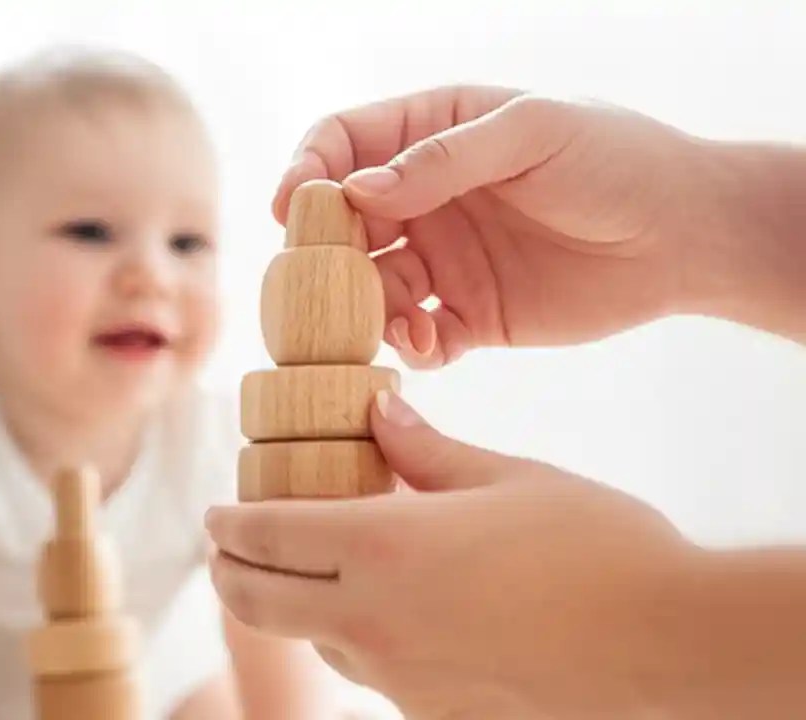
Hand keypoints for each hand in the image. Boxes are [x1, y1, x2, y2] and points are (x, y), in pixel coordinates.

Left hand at [205, 391, 703, 717]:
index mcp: (380, 549)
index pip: (265, 536)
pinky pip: (375, 673)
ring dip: (297, 608)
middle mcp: (373, 621)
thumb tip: (378, 410)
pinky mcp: (434, 715)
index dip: (228, 524)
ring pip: (315, 641)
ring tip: (316, 573)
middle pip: (259, 603)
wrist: (670, 643)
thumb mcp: (506, 478)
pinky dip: (362, 640)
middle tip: (229, 550)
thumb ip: (426, 450)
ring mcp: (401, 679)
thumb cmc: (595, 545)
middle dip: (230, 573)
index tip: (216, 514)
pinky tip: (398, 613)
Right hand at [274, 85, 729, 367]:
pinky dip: (406, 348)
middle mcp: (425, 199)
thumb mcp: (533, 133)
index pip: (343, 144)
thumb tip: (357, 190)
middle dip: (322, 253)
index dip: (308, 170)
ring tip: (385, 322)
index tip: (292, 205)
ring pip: (367, 289)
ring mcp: (442, 261)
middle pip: (341, 224)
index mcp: (432, 136)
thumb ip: (443, 159)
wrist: (687, 235)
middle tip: (322, 281)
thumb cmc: (616, 159)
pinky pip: (414, 338)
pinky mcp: (468, 317)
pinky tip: (425, 346)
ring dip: (359, 309)